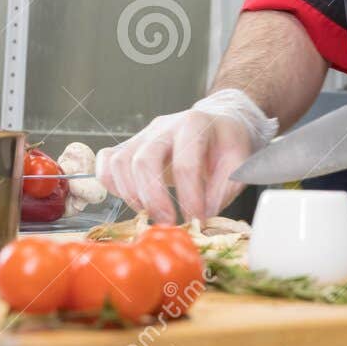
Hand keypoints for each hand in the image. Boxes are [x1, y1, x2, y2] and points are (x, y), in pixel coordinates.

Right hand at [96, 89, 277, 221]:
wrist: (215, 122)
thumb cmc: (226, 143)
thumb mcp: (239, 161)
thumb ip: (224, 188)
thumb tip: (202, 215)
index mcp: (195, 124)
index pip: (185, 162)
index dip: (190, 196)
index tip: (197, 220)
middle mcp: (164, 126)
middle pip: (144, 160)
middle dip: (154, 199)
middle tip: (168, 223)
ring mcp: (143, 135)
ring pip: (121, 161)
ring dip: (132, 195)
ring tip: (151, 214)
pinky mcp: (129, 145)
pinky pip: (107, 160)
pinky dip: (112, 184)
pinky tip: (133, 199)